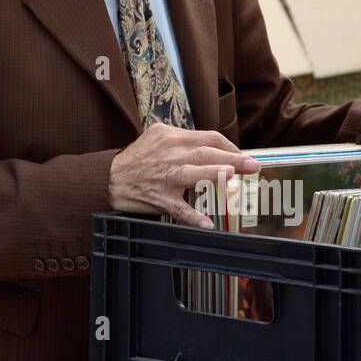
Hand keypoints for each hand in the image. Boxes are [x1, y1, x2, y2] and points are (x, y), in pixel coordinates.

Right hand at [107, 124, 259, 227]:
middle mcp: (168, 155)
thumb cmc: (136, 160)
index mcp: (171, 138)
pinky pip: (177, 208)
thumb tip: (213, 146)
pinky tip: (206, 223)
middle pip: (204, 153)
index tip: (244, 156)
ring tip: (229, 176)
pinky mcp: (158, 198)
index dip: (230, 147)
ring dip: (210, 175)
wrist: (108, 178)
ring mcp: (163, 177)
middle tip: (252, 165)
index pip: (208, 137)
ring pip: (190, 174)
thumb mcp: (156, 137)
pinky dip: (192, 216)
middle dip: (231, 159)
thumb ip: (183, 139)